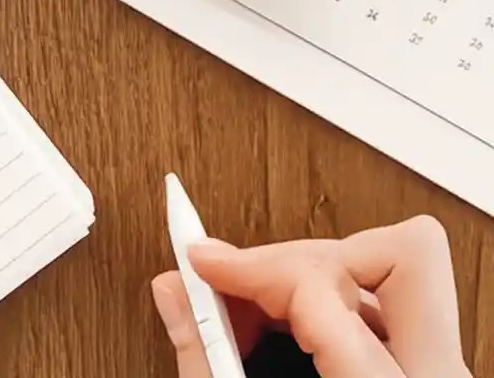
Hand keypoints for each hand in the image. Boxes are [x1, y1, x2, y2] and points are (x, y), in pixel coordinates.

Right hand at [150, 216, 472, 376]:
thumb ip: (207, 359)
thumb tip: (176, 293)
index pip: (324, 296)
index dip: (251, 266)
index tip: (202, 260)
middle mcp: (435, 376)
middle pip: (404, 251)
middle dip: (311, 253)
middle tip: (249, 275)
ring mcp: (441, 371)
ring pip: (400, 270)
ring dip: (319, 278)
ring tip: (260, 312)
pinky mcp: (430, 369)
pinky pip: (394, 306)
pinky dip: (332, 307)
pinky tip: (290, 333)